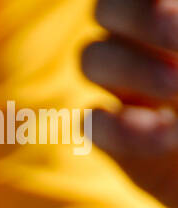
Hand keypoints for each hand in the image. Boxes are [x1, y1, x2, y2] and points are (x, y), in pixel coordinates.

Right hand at [82, 0, 177, 207]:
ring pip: (93, 57)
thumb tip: (174, 35)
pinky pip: (92, 123)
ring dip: (132, 69)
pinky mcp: (116, 140)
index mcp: (170, 15)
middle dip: (143, 18)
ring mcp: (127, 89)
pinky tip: (168, 138)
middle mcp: (145, 42)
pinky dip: (121, 129)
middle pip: (109, 8)